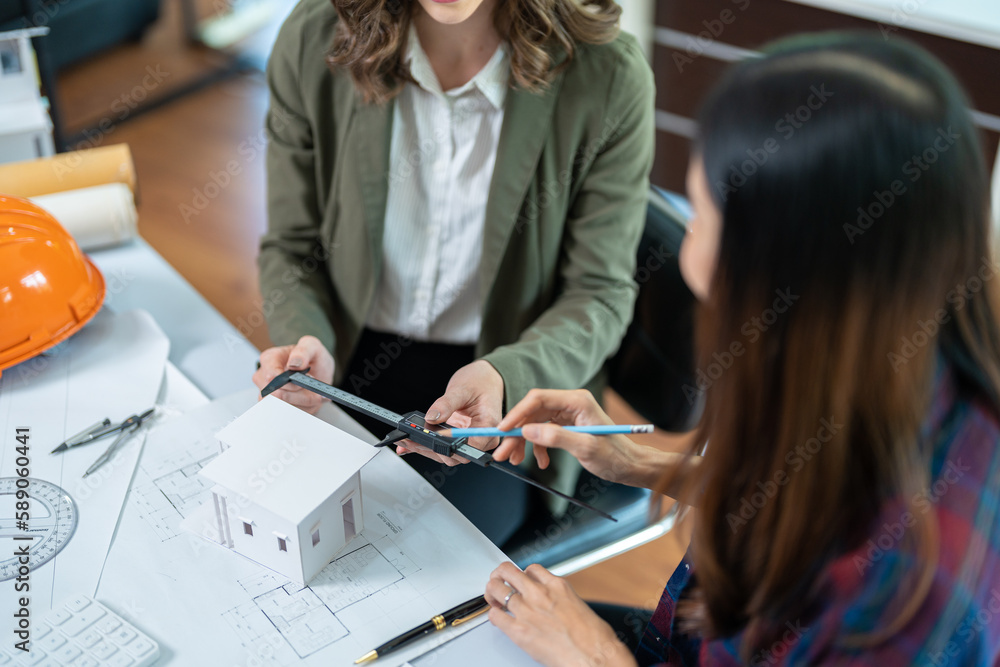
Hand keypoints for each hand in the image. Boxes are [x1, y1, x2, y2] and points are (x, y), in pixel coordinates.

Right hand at [252, 335, 334, 414]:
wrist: (318, 372)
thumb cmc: (312, 358)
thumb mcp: (313, 346)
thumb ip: (304, 350)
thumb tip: (294, 363)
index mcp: (269, 359)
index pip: (271, 376)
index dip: (288, 382)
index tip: (301, 382)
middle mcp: (263, 377)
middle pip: (276, 394)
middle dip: (299, 394)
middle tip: (312, 388)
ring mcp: (267, 393)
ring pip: (282, 406)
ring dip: (302, 402)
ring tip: (313, 393)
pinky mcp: (276, 407)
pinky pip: (287, 414)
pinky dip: (302, 409)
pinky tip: (309, 400)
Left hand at [395, 360, 503, 465]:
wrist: (486, 378)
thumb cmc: (481, 382)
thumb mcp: (462, 389)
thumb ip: (446, 404)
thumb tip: (432, 418)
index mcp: (488, 427)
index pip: (469, 448)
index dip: (449, 448)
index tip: (431, 440)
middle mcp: (481, 438)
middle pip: (456, 455)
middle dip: (431, 450)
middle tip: (411, 440)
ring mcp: (469, 440)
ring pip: (447, 454)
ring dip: (425, 449)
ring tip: (405, 441)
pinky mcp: (459, 438)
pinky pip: (443, 447)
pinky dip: (426, 445)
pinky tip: (410, 443)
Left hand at [485, 562, 635, 666]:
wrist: (595, 657)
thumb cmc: (595, 639)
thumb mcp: (579, 606)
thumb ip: (562, 600)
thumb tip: (556, 606)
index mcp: (557, 586)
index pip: (531, 569)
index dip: (523, 575)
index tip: (521, 581)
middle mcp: (540, 593)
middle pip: (508, 571)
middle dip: (500, 575)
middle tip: (498, 582)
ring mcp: (527, 610)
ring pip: (496, 588)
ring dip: (491, 592)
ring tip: (492, 598)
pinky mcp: (519, 631)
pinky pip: (495, 616)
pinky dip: (493, 616)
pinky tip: (498, 619)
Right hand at [491, 389, 642, 485]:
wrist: (630, 466)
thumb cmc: (615, 456)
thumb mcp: (585, 448)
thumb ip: (556, 438)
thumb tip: (527, 432)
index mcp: (577, 401)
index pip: (538, 399)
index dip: (517, 413)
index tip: (503, 429)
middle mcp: (571, 404)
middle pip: (533, 413)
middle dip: (517, 433)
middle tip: (503, 452)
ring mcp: (569, 415)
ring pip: (536, 424)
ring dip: (524, 442)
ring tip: (516, 460)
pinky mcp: (567, 427)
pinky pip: (544, 433)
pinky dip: (538, 447)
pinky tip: (541, 461)